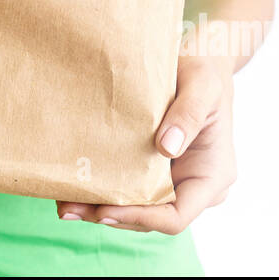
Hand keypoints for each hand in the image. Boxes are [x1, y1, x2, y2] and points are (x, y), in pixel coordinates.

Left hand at [56, 45, 236, 232]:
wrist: (202, 61)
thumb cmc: (206, 71)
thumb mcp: (202, 86)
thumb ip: (188, 115)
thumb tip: (166, 148)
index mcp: (212, 175)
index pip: (177, 216)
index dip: (141, 218)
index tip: (106, 209)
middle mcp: (194, 186)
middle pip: (152, 217)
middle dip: (112, 215)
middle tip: (71, 208)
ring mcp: (175, 180)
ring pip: (138, 208)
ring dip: (102, 208)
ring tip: (66, 205)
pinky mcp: (156, 169)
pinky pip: (132, 188)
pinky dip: (106, 190)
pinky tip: (76, 187)